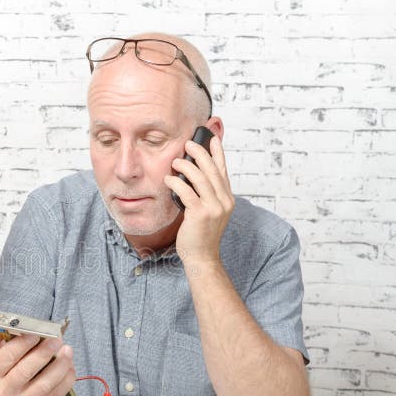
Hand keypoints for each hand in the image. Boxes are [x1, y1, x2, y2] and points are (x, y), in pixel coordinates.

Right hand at [0, 327, 75, 395]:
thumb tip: (7, 319)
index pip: (7, 357)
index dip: (24, 343)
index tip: (37, 332)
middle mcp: (1, 393)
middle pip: (26, 371)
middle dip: (44, 352)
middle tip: (57, 339)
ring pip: (44, 385)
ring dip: (59, 366)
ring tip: (67, 350)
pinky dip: (65, 380)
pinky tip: (69, 366)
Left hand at [163, 135, 234, 264]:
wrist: (202, 257)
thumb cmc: (201, 234)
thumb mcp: (208, 211)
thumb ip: (204, 194)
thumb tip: (191, 174)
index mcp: (227, 198)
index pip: (223, 170)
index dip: (218, 153)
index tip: (212, 138)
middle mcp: (224, 201)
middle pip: (212, 170)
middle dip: (200, 153)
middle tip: (188, 143)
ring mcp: (214, 208)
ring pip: (201, 178)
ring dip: (186, 166)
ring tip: (176, 161)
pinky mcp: (201, 214)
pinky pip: (187, 192)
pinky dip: (176, 183)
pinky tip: (168, 179)